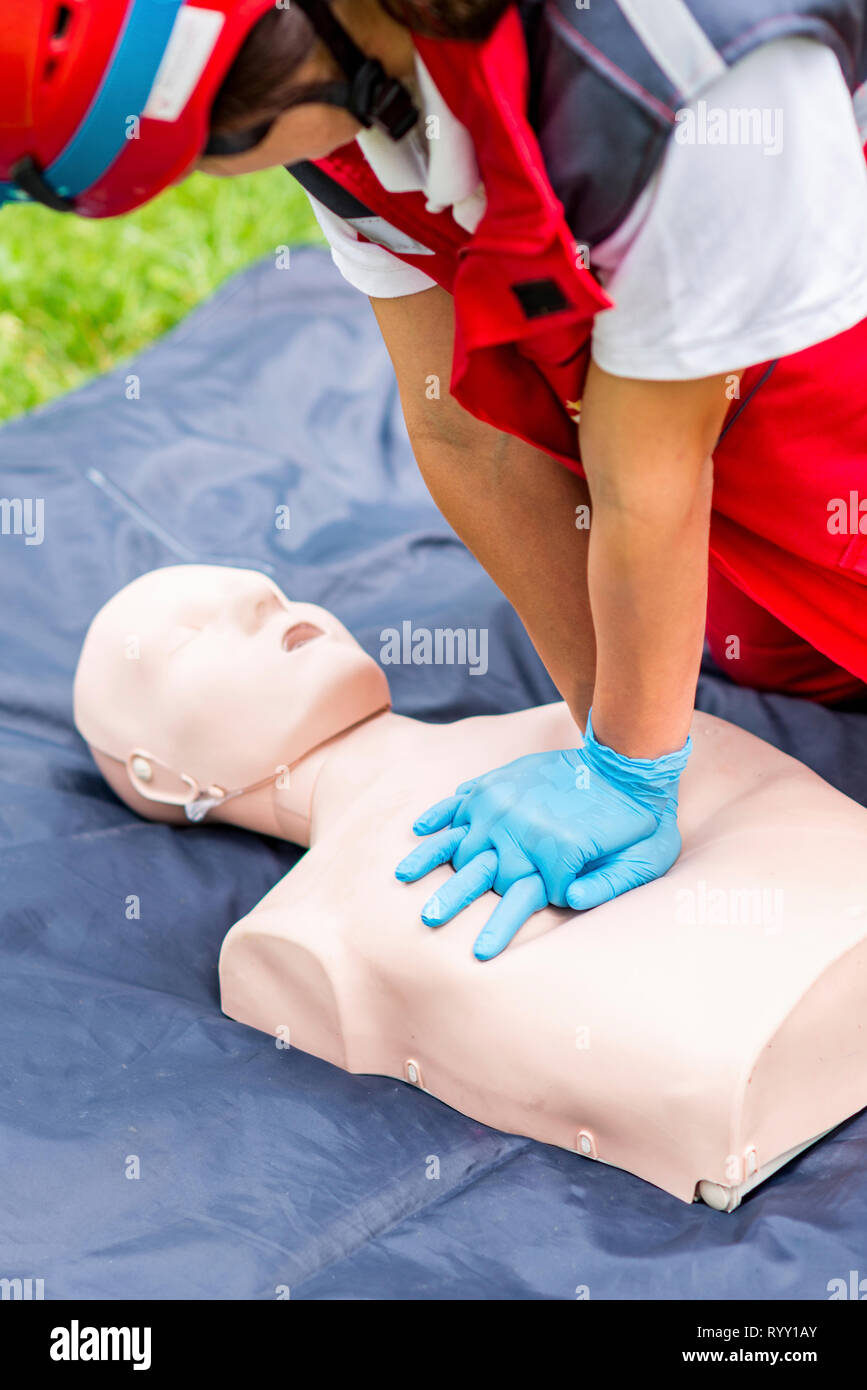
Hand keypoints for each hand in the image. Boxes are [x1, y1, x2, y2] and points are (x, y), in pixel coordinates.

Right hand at [395, 710, 690, 959]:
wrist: (627, 761)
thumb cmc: (640, 820)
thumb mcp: (643, 860)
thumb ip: (607, 886)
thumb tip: (567, 900)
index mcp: (554, 854)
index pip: (520, 901)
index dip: (504, 925)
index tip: (484, 950)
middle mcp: (521, 830)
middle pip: (478, 874)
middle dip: (453, 899)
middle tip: (428, 919)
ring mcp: (503, 804)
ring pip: (458, 839)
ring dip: (430, 860)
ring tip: (402, 876)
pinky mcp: (497, 785)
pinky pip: (459, 801)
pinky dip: (439, 815)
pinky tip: (419, 829)